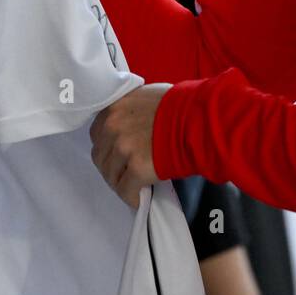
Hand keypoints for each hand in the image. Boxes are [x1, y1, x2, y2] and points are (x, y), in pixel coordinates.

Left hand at [89, 84, 172, 207]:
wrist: (198, 120)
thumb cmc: (179, 104)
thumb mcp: (146, 96)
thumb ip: (130, 109)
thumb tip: (130, 123)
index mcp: (113, 108)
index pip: (97, 134)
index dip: (107, 146)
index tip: (117, 153)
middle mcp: (112, 127)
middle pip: (100, 156)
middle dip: (111, 166)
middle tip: (125, 172)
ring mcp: (122, 148)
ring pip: (110, 176)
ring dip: (121, 182)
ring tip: (134, 186)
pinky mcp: (136, 169)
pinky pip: (125, 191)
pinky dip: (132, 197)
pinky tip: (141, 198)